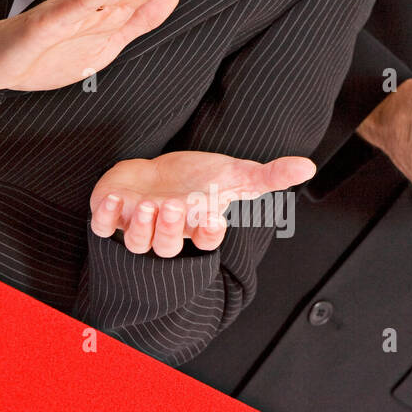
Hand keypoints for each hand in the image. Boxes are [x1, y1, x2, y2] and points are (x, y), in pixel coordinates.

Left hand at [89, 152, 316, 256]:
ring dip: (139, 227)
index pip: (207, 239)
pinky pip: (103, 226)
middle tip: (173, 206)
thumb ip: (271, 175)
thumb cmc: (198, 181)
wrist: (158, 174)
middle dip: (170, 229)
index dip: (208, 231)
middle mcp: (168, 232)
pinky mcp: (112, 215)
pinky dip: (104, 216)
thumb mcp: (236, 174)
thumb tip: (308, 166)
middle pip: (169, 245)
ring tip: (144, 205)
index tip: (211, 215)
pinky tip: (115, 197)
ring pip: (137, 242)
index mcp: (198, 226)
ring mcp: (137, 226)